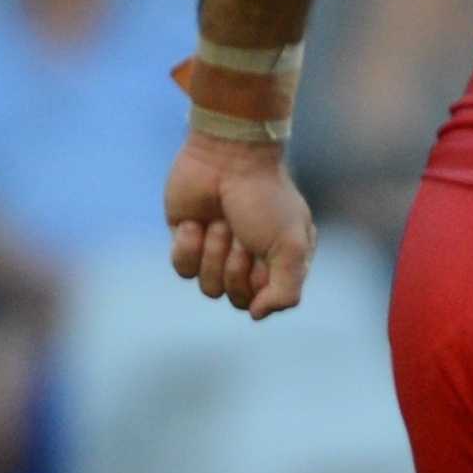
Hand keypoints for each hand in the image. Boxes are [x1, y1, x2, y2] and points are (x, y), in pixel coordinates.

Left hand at [165, 132, 314, 319]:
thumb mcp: (291, 246)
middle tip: (241, 233)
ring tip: (219, 223)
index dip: (260, 281)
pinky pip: (182, 269)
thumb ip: (287, 291)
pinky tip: (194, 223)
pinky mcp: (188, 241)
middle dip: (234, 265)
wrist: (226, 157)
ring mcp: (218, 253)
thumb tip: (258, 316)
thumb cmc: (265, 199)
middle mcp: (250, 262)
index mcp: (280, 263)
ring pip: (208, 287)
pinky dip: (187, 247)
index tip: (262, 252)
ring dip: (212, 252)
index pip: (266, 301)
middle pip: (236, 297)